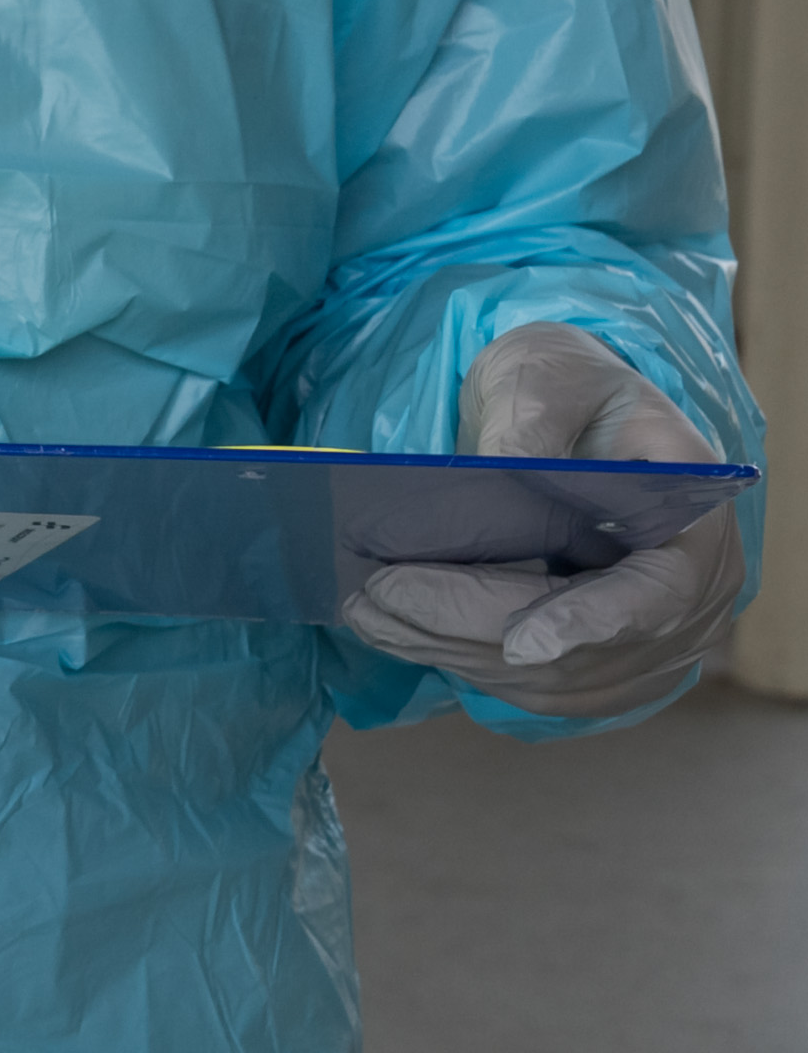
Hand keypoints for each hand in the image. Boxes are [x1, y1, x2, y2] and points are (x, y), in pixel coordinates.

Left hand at [342, 322, 746, 719]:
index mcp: (694, 526)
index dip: (590, 623)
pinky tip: (400, 631)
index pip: (656, 596)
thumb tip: (493, 475)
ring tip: (366, 613)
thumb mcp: (550, 376)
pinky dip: (466, 661)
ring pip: (550, 680)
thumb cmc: (569, 384)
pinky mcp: (601, 661)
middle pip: (585, 650)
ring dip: (453, 652)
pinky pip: (536, 684)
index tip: (520, 643)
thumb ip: (530, 424)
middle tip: (377, 596)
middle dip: (472, 627)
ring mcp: (648, 642)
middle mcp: (686, 600)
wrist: (570, 408)